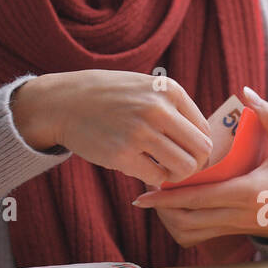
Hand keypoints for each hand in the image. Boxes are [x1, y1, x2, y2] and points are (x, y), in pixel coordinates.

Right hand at [11, 70, 212, 185]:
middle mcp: (158, 109)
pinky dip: (154, 179)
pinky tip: (142, 169)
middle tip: (177, 166)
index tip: (184, 152)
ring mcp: (140, 132)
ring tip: (162, 169)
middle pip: (201, 150)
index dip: (198, 147)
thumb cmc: (109, 97)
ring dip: (176, 175)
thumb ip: (174, 108)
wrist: (63, 102)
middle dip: (194, 164)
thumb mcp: (146, 88)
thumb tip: (204, 144)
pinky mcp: (122, 155)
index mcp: (169, 90)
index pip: (204, 130)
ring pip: (184, 168)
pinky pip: (156, 177)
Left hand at [131, 86, 267, 247]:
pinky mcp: (234, 232)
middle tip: (142, 194)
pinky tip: (174, 214)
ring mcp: (234, 226)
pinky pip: (200, 236)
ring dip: (170, 220)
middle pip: (188, 217)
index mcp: (247, 191)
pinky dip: (183, 228)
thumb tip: (246, 92)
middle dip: (162, 208)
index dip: (170, 196)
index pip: (201, 196)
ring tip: (156, 203)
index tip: (145, 190)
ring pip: (191, 231)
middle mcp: (237, 213)